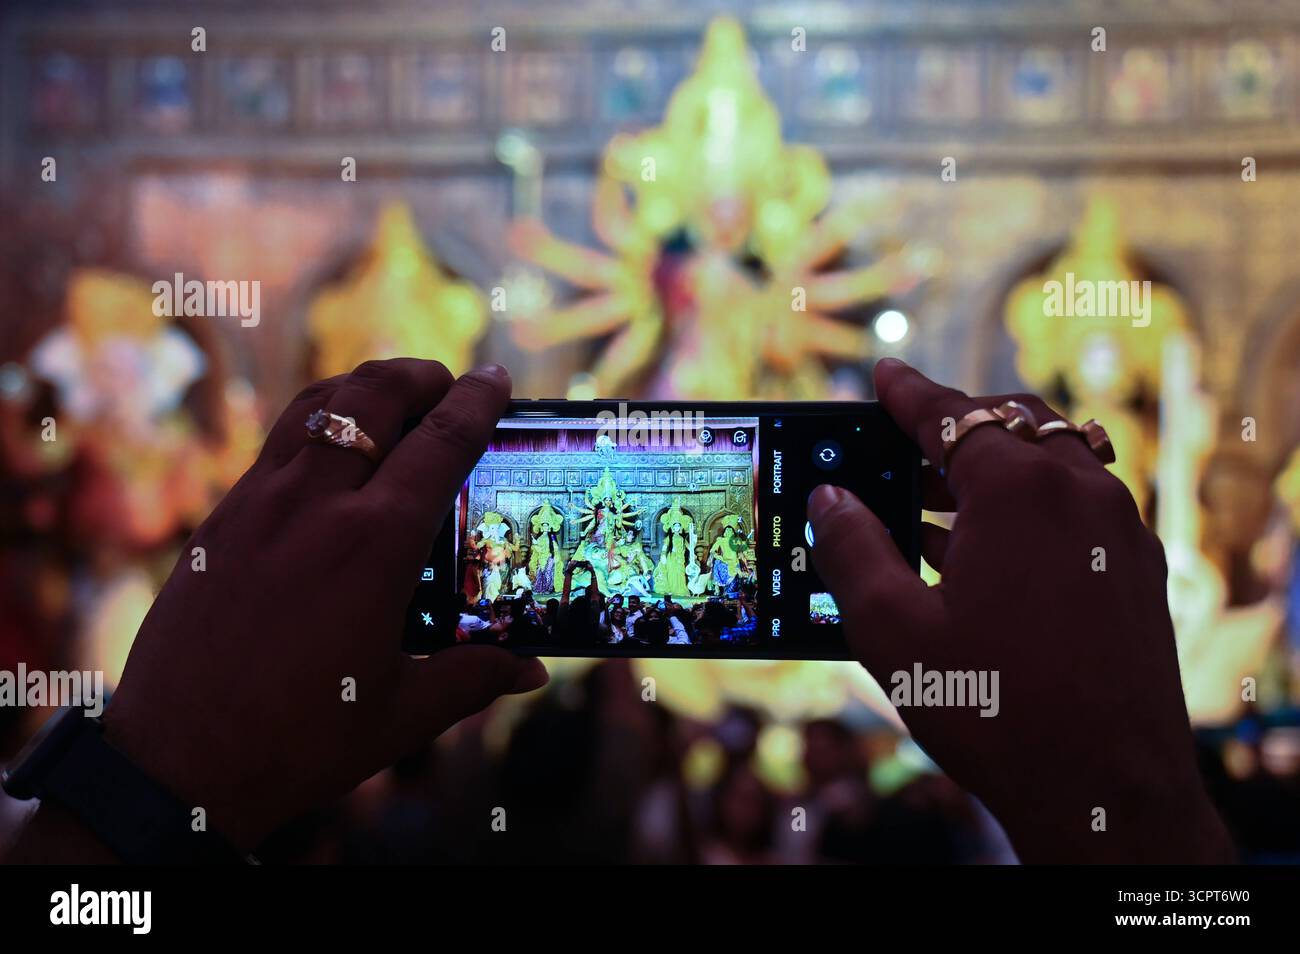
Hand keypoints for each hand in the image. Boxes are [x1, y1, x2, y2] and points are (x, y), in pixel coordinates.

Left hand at [100, 359, 547, 852]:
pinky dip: (314, 422)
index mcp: (374, 547)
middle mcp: (315, 506)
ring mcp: (257, 505)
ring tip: (392, 396)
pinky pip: (275, 444)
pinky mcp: (220, 520)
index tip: (497, 378)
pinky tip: (329, 451)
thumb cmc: (299, 741)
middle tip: (448, 383)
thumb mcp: (403, 713)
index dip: (476, 401)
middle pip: (373, 398)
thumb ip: (474, 677)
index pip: (440, 443)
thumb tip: (531, 672)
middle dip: (419, 375)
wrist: (177, 764)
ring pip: (315, 406)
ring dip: (362, 387)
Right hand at [809, 359, 1231, 862]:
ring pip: (1048, 464)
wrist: (1107, 789)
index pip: (951, 416)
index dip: (906, 394)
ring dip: (987, 471)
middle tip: (898, 446)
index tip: (881, 376)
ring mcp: (1118, 531)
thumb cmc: (996, 709)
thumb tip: (828, 500)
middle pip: (1009, 426)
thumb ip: (852, 550)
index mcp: (1021, 490)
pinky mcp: (1135, 570)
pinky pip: (1074, 508)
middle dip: (950, 430)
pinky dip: (1024, 506)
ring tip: (924, 506)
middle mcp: (1081, 493)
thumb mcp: (894, 630)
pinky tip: (979, 553)